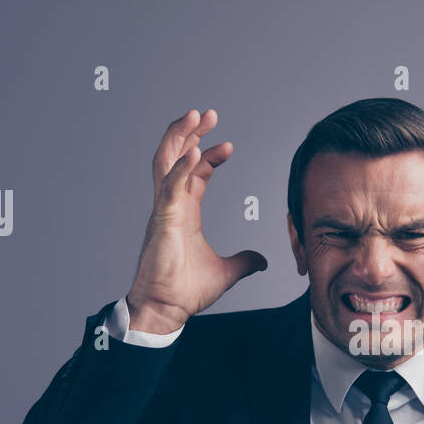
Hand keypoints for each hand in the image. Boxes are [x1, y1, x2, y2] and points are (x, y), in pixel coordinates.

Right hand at [126, 108, 267, 333]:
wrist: (165, 310)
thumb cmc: (184, 291)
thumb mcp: (226, 272)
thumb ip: (244, 262)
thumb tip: (262, 260)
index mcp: (184, 211)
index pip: (195, 173)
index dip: (209, 156)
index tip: (228, 145)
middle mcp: (171, 205)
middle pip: (176, 157)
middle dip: (190, 132)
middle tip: (207, 113)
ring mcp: (164, 210)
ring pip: (166, 162)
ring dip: (179, 136)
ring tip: (194, 115)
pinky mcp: (161, 221)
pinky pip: (169, 187)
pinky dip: (179, 167)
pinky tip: (192, 151)